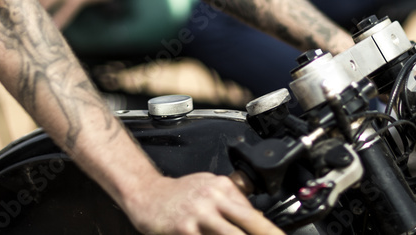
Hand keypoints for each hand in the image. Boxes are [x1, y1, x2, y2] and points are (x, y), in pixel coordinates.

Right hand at [123, 173, 281, 234]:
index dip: (268, 229)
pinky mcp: (184, 229)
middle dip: (266, 234)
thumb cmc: (179, 193)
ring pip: (230, 234)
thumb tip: (255, 215)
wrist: (147, 194)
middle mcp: (212, 198)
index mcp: (221, 186)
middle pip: (249, 221)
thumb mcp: (208, 186)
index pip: (251, 210)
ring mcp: (199, 214)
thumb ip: (231, 200)